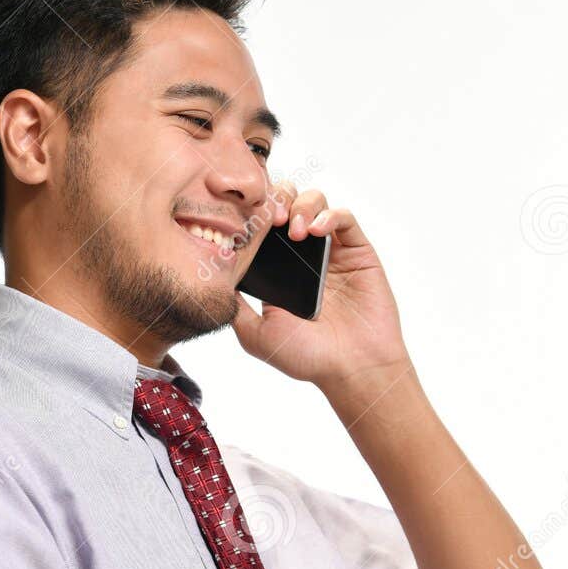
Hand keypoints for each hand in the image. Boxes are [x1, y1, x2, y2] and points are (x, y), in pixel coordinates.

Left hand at [232, 180, 408, 392]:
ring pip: (315, 202)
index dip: (253, 214)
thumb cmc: (308, 357)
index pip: (261, 225)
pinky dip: (329, 215)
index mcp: (277, 269)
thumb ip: (234, 306)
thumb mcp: (255, 334)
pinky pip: (344, 217)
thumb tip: (211, 278)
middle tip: (271, 219)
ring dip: (302, 205)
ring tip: (295, 230)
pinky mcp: (357, 250)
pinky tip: (317, 231)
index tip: (244, 220)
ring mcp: (330, 250)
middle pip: (287, 202)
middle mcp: (302, 255)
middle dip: (277, 200)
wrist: (352, 368)